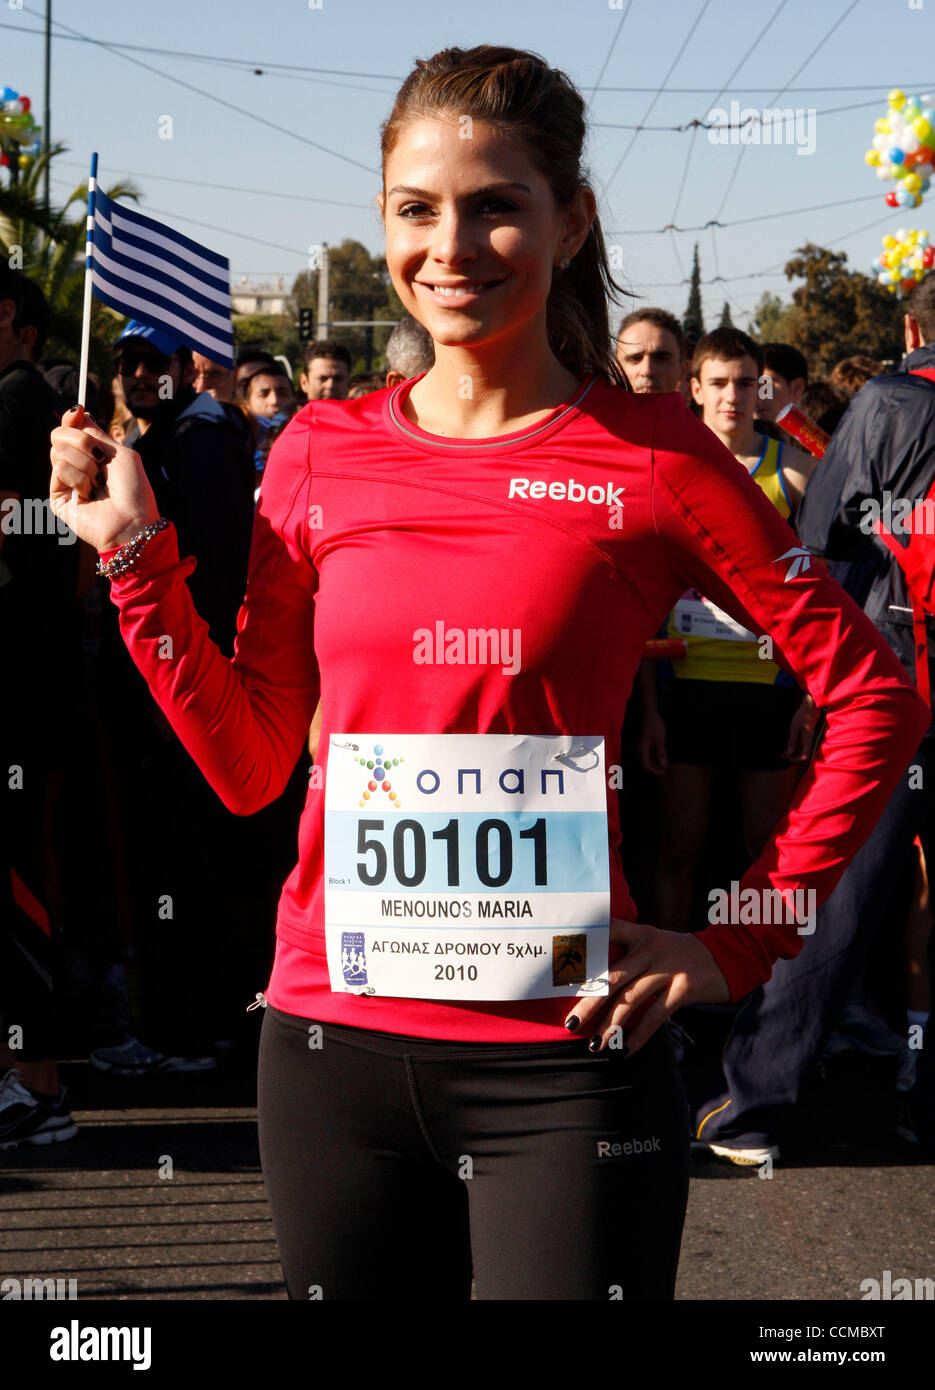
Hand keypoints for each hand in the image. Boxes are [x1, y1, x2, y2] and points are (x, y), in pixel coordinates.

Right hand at [50, 406, 158, 552]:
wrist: (133, 521)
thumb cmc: (134, 490)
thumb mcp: (119, 453)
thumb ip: (96, 433)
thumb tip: (77, 411)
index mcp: (92, 454)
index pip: (71, 428)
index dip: (72, 418)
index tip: (77, 412)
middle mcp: (77, 466)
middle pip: (59, 435)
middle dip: (81, 442)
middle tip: (99, 459)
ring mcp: (66, 481)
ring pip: (57, 450)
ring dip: (85, 464)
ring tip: (99, 483)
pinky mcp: (58, 496)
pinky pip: (59, 469)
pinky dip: (79, 478)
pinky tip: (89, 493)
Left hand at [564, 918, 729, 1055]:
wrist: (726, 956)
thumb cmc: (677, 954)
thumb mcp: (653, 943)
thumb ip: (627, 953)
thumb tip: (591, 979)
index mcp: (640, 934)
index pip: (608, 932)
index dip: (585, 944)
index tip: (561, 961)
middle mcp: (651, 948)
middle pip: (614, 977)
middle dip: (590, 1002)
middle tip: (571, 1022)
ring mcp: (668, 968)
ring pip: (633, 1000)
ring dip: (611, 1025)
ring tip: (594, 1044)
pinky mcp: (685, 988)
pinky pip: (657, 1016)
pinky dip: (639, 1036)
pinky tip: (624, 1050)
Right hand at [638, 711, 667, 775]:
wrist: (651, 715)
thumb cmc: (654, 726)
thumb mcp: (660, 740)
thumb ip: (661, 753)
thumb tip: (664, 765)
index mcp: (643, 750)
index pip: (646, 765)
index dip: (654, 770)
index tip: (663, 772)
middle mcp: (642, 750)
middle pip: (647, 763)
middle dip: (657, 768)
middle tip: (667, 769)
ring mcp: (644, 747)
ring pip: (650, 759)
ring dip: (658, 763)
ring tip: (667, 764)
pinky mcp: (647, 744)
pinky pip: (651, 754)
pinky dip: (657, 757)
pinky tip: (664, 757)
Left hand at [783, 694, 817, 762]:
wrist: (810, 706)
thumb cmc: (803, 716)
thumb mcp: (795, 728)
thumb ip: (793, 741)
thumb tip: (790, 753)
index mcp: (808, 740)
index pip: (804, 757)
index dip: (796, 759)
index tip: (787, 756)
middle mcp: (808, 742)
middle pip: (802, 755)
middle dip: (792, 757)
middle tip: (781, 756)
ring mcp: (807, 739)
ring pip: (800, 750)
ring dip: (792, 753)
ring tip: (781, 754)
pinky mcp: (805, 736)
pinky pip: (800, 745)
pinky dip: (793, 747)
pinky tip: (786, 748)